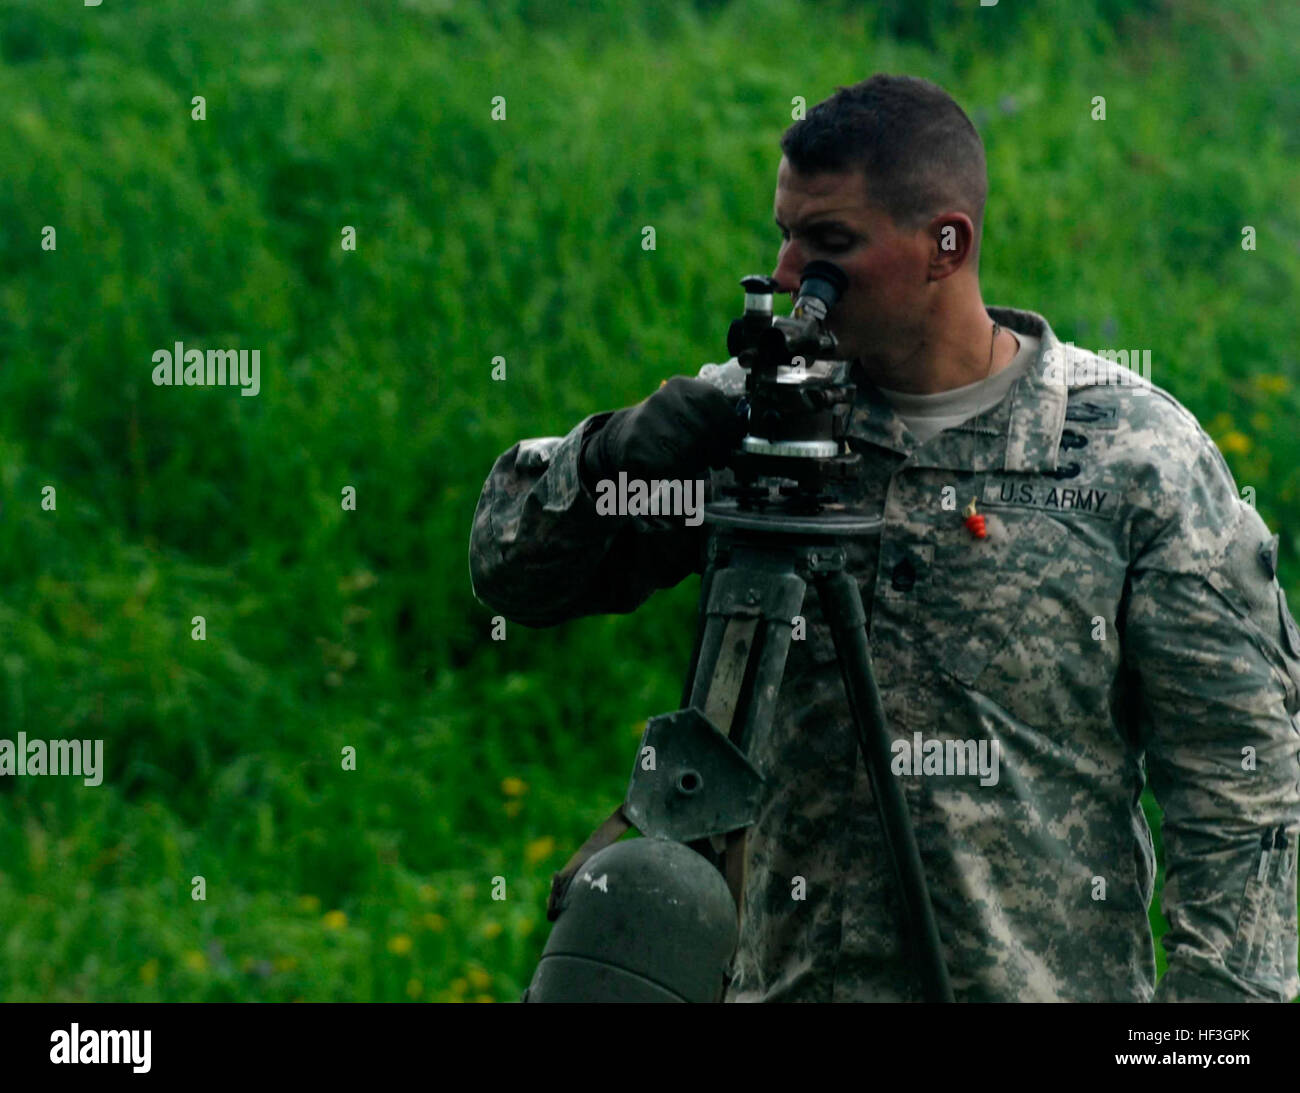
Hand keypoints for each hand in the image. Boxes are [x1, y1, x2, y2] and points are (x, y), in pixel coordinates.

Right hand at [580, 377, 744, 488]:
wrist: (626, 436)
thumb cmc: (670, 426)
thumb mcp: (692, 409)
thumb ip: (721, 410)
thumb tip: (752, 415)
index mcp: (681, 387)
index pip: (717, 405)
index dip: (731, 429)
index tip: (733, 443)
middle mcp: (662, 399)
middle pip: (705, 432)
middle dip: (716, 451)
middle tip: (717, 460)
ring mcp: (646, 421)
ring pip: (689, 452)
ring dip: (697, 464)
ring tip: (695, 464)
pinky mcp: (635, 445)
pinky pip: (669, 467)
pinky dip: (678, 474)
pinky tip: (676, 471)